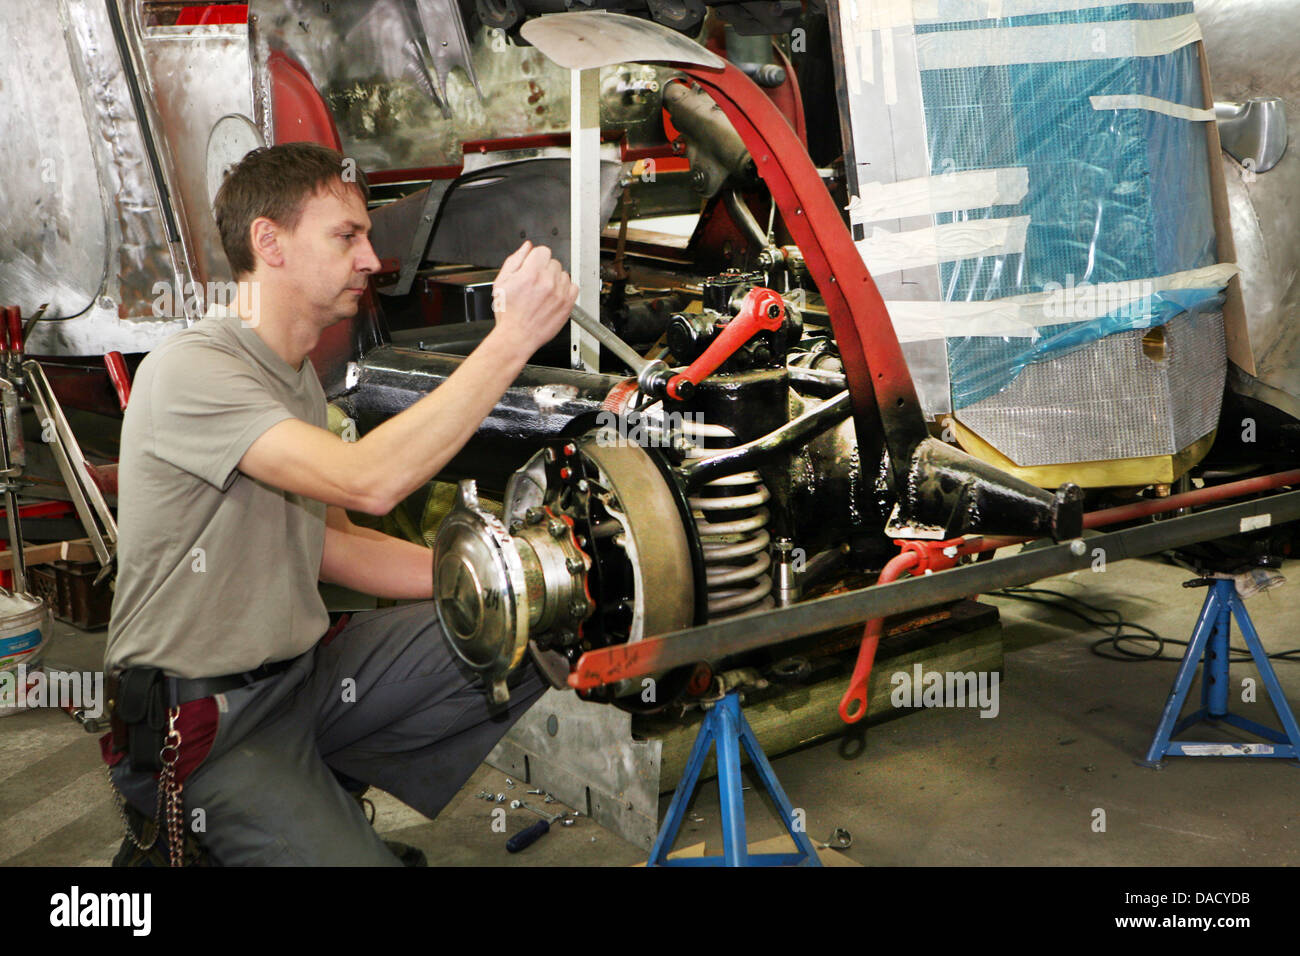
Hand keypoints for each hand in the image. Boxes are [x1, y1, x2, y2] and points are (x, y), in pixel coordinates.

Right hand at [489, 241, 579, 355]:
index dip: (536, 258)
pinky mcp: (567, 303)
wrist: (516, 336)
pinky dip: (565, 289)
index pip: (543, 250)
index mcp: (530, 273)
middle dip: (544, 269)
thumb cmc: (508, 312)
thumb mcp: (502, 282)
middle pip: (553, 262)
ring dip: (555, 279)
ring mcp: (559, 293)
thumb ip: (515, 260)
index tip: (533, 266)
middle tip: (535, 283)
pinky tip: (553, 296)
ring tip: (543, 292)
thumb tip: (527, 247)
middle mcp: (547, 281)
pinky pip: (573, 286)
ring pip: (563, 273)